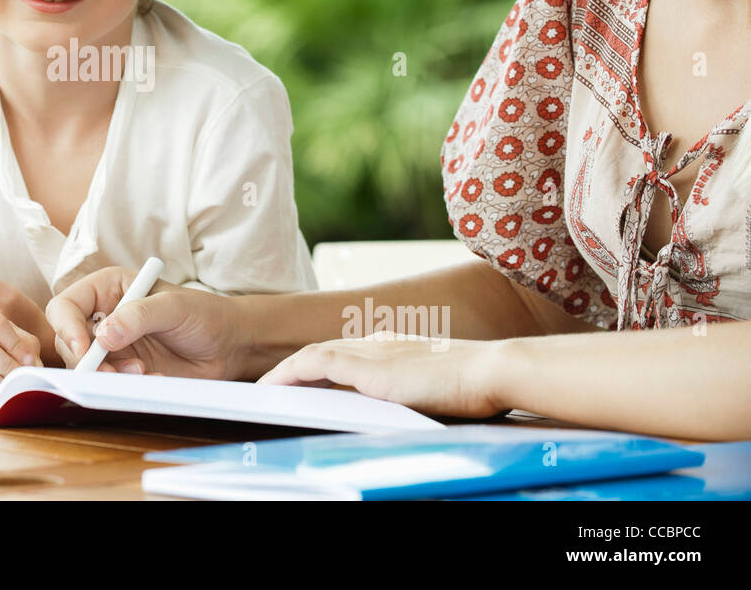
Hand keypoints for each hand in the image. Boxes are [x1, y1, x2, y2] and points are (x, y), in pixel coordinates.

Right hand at [45, 266, 247, 379]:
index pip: (66, 305)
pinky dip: (122, 386)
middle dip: (86, 359)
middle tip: (111, 372)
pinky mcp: (123, 369)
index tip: (84, 349)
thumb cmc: (204, 314)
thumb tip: (103, 336)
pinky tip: (151, 377)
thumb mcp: (173, 307)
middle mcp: (103, 316)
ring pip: (84, 366)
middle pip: (67, 340)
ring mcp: (112, 345)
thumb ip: (138, 316)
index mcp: (107, 289)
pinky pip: (107, 382)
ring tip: (140, 372)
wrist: (229, 346)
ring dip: (106, 375)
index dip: (67, 327)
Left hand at [257, 334, 507, 417]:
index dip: (319, 367)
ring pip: (313, 355)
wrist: (492, 370)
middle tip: (271, 387)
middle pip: (323, 351)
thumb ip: (414, 394)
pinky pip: (316, 364)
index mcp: (395, 347)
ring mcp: (373, 351)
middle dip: (294, 369)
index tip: (301, 383)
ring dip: (285, 372)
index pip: (345, 354)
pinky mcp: (369, 367)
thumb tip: (403, 413)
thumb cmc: (477, 386)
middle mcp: (378, 343)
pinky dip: (291, 373)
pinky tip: (275, 386)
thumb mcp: (437, 389)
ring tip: (264, 390)